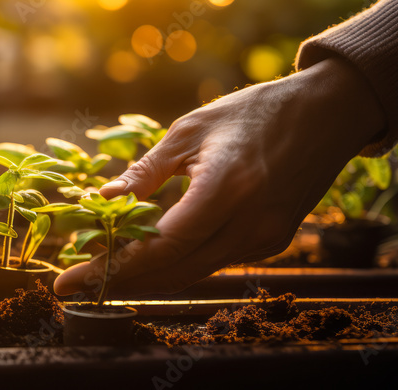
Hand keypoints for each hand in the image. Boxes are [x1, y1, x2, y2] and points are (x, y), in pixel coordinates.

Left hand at [54, 57, 385, 297]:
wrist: (329, 114)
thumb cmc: (254, 113)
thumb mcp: (191, 131)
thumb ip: (146, 173)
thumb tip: (101, 202)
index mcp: (227, 187)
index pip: (159, 245)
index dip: (111, 267)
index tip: (68, 281)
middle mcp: (250, 222)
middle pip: (173, 270)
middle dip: (119, 281)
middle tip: (75, 286)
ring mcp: (266, 238)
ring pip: (193, 273)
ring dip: (146, 278)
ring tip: (102, 274)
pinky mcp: (273, 242)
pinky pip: (214, 262)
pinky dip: (178, 264)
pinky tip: (148, 259)